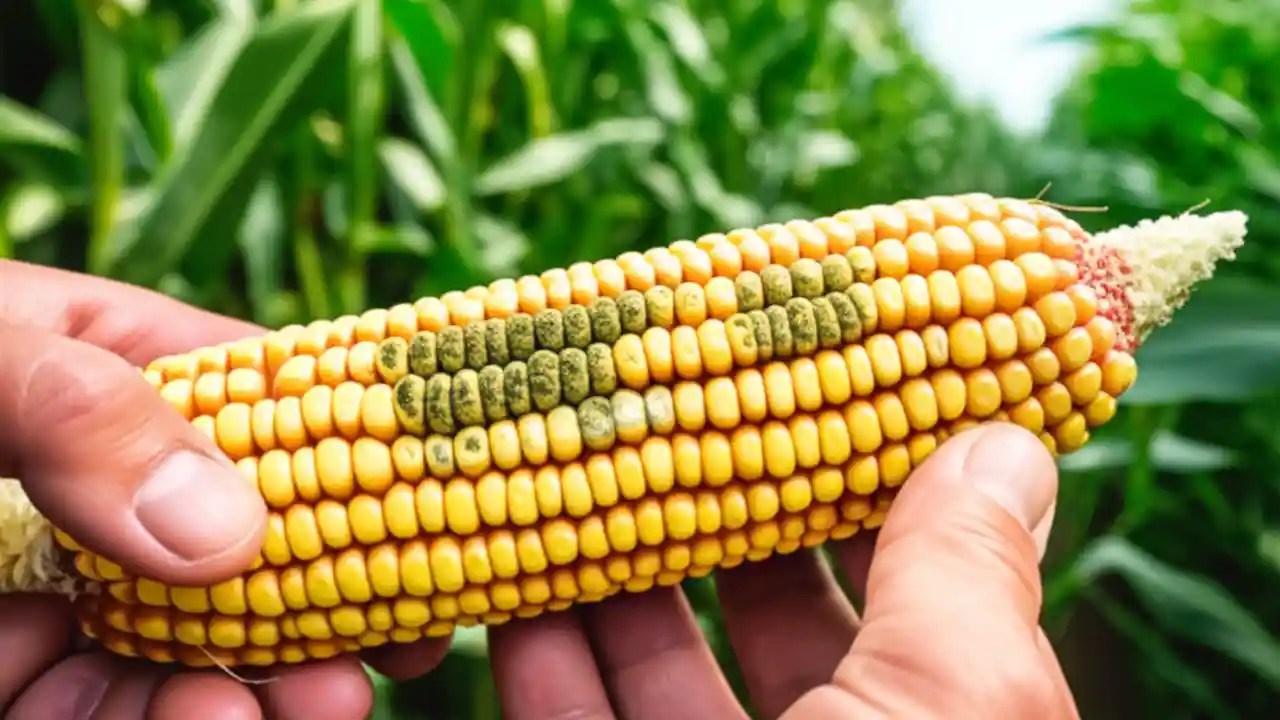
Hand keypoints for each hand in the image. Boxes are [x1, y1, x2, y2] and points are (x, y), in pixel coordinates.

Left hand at [0, 260, 446, 719]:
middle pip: (251, 546)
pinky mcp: (17, 680)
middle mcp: (99, 488)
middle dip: (335, 600)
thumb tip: (233, 532)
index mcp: (114, 377)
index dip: (372, 460)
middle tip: (404, 647)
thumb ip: (86, 416)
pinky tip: (206, 718)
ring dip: (268, 681)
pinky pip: (102, 713)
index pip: (274, 406)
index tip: (450, 524)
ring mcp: (53, 591)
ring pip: (192, 647)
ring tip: (322, 702)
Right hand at [483, 423, 1078, 719]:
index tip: (790, 388)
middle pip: (748, 634)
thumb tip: (1008, 437)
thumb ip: (971, 580)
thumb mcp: (951, 712)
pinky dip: (523, 663)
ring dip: (592, 581)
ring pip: (637, 682)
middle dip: (698, 522)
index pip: (883, 600)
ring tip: (559, 476)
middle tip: (651, 413)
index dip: (840, 492)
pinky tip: (497, 591)